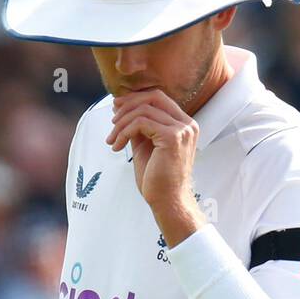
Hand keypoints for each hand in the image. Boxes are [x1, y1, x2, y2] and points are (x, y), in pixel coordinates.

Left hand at [107, 87, 203, 240]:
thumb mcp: (145, 145)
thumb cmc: (157, 179)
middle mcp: (187, 124)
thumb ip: (138, 126)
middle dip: (128, 105)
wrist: (167, 201)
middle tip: (112, 120)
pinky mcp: (173, 137)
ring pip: (143, 110)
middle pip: (153, 97)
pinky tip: (117, 147)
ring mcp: (182, 130)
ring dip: (121, 123)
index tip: (116, 109)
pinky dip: (124, 132)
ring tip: (112, 140)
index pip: (158, 98)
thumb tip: (121, 107)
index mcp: (184, 125)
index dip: (134, 99)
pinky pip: (140, 123)